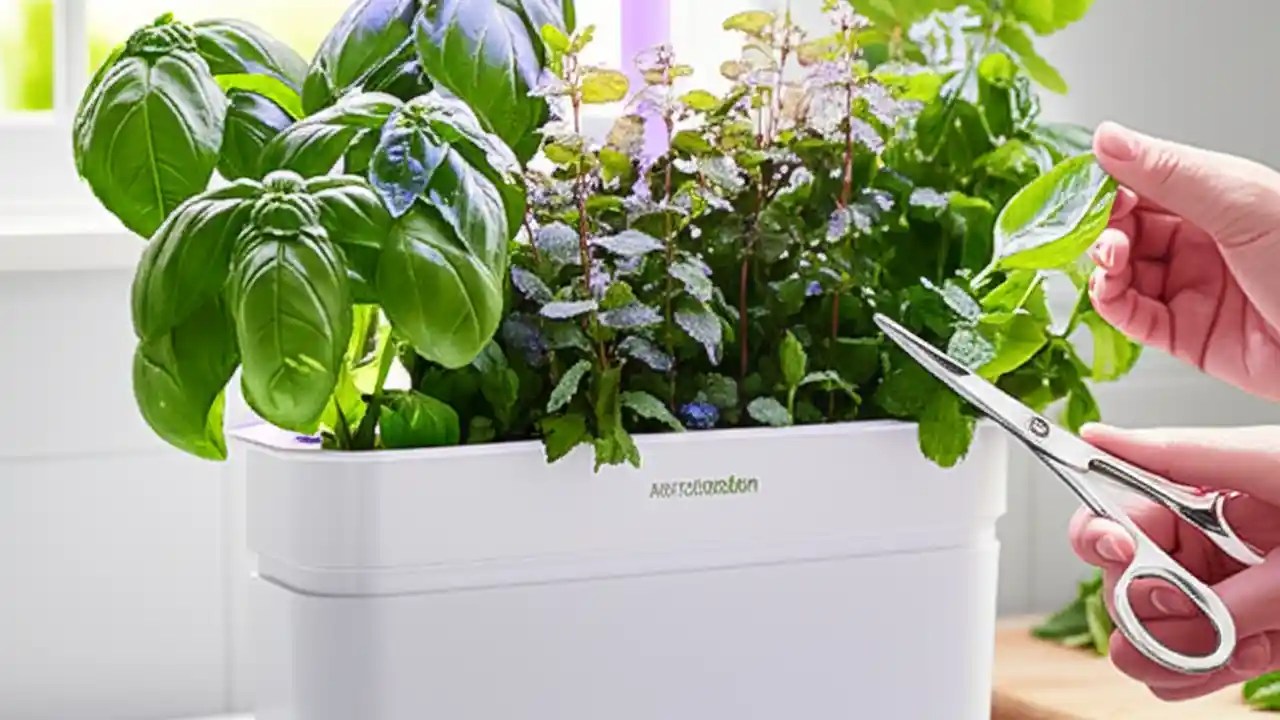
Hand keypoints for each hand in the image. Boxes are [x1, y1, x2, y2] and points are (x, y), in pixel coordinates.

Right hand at [1069, 424, 1279, 700]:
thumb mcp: (1279, 477)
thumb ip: (1190, 467)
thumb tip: (1107, 449)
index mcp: (1203, 491)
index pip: (1113, 508)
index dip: (1102, 531)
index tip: (1119, 548)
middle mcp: (1202, 543)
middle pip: (1118, 579)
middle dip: (1138, 601)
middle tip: (1180, 607)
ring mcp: (1222, 594)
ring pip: (1143, 635)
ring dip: (1173, 648)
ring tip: (1229, 638)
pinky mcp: (1246, 639)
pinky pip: (1185, 671)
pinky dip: (1199, 672)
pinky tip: (1240, 655)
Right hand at [1087, 122, 1279, 399]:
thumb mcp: (1239, 201)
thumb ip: (1167, 171)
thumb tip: (1107, 138)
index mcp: (1220, 198)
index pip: (1145, 182)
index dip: (1111, 183)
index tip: (1086, 188)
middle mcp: (1204, 241)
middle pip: (1128, 228)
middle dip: (1103, 227)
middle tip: (1102, 230)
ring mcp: (1193, 288)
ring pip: (1123, 272)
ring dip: (1104, 264)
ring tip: (1111, 260)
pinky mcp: (1186, 335)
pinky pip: (1133, 317)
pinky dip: (1111, 303)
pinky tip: (1109, 291)